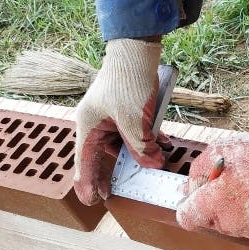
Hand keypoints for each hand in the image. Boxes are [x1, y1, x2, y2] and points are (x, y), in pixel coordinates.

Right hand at [73, 38, 166, 204]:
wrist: (137, 49)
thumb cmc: (129, 82)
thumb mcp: (136, 121)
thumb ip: (142, 148)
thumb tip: (152, 165)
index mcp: (88, 125)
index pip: (84, 161)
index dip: (87, 182)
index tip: (91, 200)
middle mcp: (96, 121)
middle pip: (102, 154)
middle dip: (113, 171)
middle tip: (113, 193)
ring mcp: (111, 114)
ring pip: (122, 142)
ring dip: (138, 153)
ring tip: (151, 167)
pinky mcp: (126, 108)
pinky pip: (134, 130)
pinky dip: (147, 139)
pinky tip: (164, 146)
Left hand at [176, 118, 248, 240]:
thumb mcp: (216, 152)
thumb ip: (196, 174)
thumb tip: (187, 190)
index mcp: (212, 202)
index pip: (187, 219)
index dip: (189, 207)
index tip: (195, 201)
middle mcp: (229, 221)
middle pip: (211, 222)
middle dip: (215, 207)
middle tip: (231, 186)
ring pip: (233, 226)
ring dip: (236, 213)